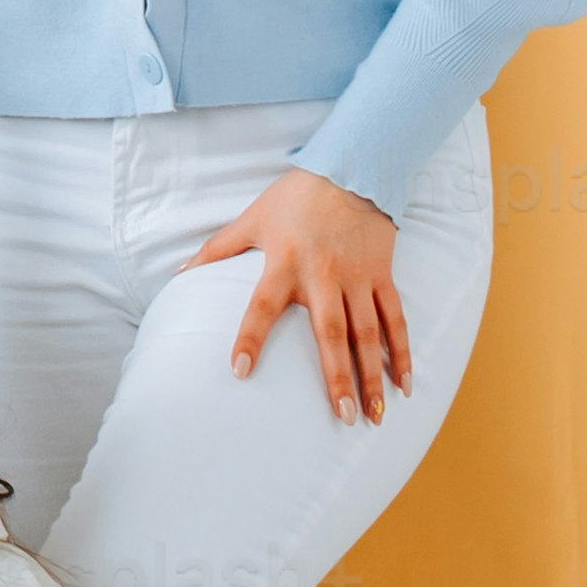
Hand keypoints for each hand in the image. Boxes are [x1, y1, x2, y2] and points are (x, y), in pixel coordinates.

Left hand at [194, 169, 410, 424]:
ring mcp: (357, 277)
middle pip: (330, 333)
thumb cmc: (296, 196)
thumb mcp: (252, 218)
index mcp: (284, 262)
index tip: (239, 372)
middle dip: (336, 377)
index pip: (261, 307)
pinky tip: (405, 385)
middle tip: (342, 418)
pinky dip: (403, 351)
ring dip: (373, 375)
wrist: (351, 168)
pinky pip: (395, 318)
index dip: (250, 338)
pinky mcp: (382, 275)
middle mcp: (323, 275)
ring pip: (368, 334)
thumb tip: (180, 274)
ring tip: (374, 414)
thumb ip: (217, 250)